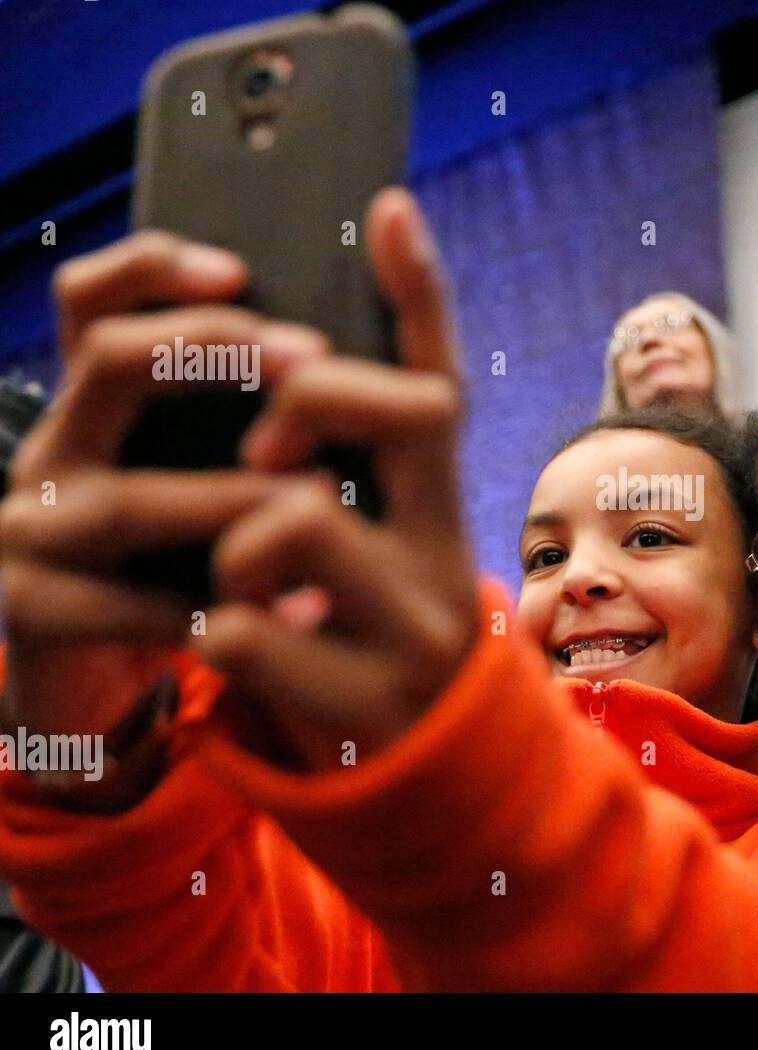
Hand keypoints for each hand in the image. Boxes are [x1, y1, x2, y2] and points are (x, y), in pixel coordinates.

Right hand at [0, 230, 328, 798]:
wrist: (95, 680)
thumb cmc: (171, 565)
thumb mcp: (198, 480)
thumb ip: (237, 422)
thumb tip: (334, 356)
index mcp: (92, 407)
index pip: (90, 302)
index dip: (152, 268)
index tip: (238, 269)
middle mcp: (51, 452)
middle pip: (106, 363)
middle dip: (210, 349)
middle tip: (310, 358)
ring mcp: (28, 533)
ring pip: (124, 499)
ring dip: (231, 494)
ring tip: (322, 495)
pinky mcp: (33, 614)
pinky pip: (125, 607)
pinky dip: (215, 608)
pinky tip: (292, 607)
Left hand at [192, 188, 478, 771]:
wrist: (432, 789)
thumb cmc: (376, 653)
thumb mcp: (379, 566)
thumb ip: (348, 492)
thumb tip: (282, 406)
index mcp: (444, 516)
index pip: (445, 388)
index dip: (422, 298)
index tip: (388, 208)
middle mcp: (447, 562)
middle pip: (396, 418)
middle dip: (304, 408)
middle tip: (264, 458)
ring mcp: (416, 636)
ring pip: (299, 519)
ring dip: (238, 548)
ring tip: (240, 595)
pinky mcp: (367, 709)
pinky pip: (246, 628)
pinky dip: (219, 635)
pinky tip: (241, 662)